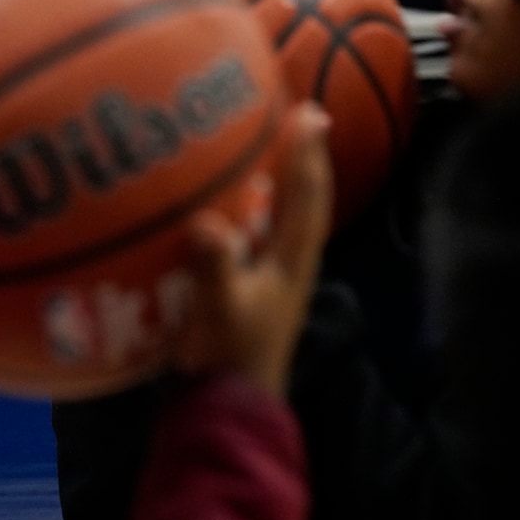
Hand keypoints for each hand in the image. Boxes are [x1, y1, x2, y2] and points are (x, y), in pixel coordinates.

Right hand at [172, 105, 332, 398]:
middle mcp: (290, 263)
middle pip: (306, 200)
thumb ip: (215, 269)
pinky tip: (232, 198)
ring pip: (287, 216)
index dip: (310, 154)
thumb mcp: (220, 312)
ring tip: (271, 143)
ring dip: (285, 178)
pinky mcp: (253, 290)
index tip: (311, 111)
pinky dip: (254, 207)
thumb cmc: (228, 359)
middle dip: (305, 157)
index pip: (309, 198)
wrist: (229, 409)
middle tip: (300, 113)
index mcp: (292, 262)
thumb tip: (208, 225)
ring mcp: (274, 278)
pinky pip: (261, 234)